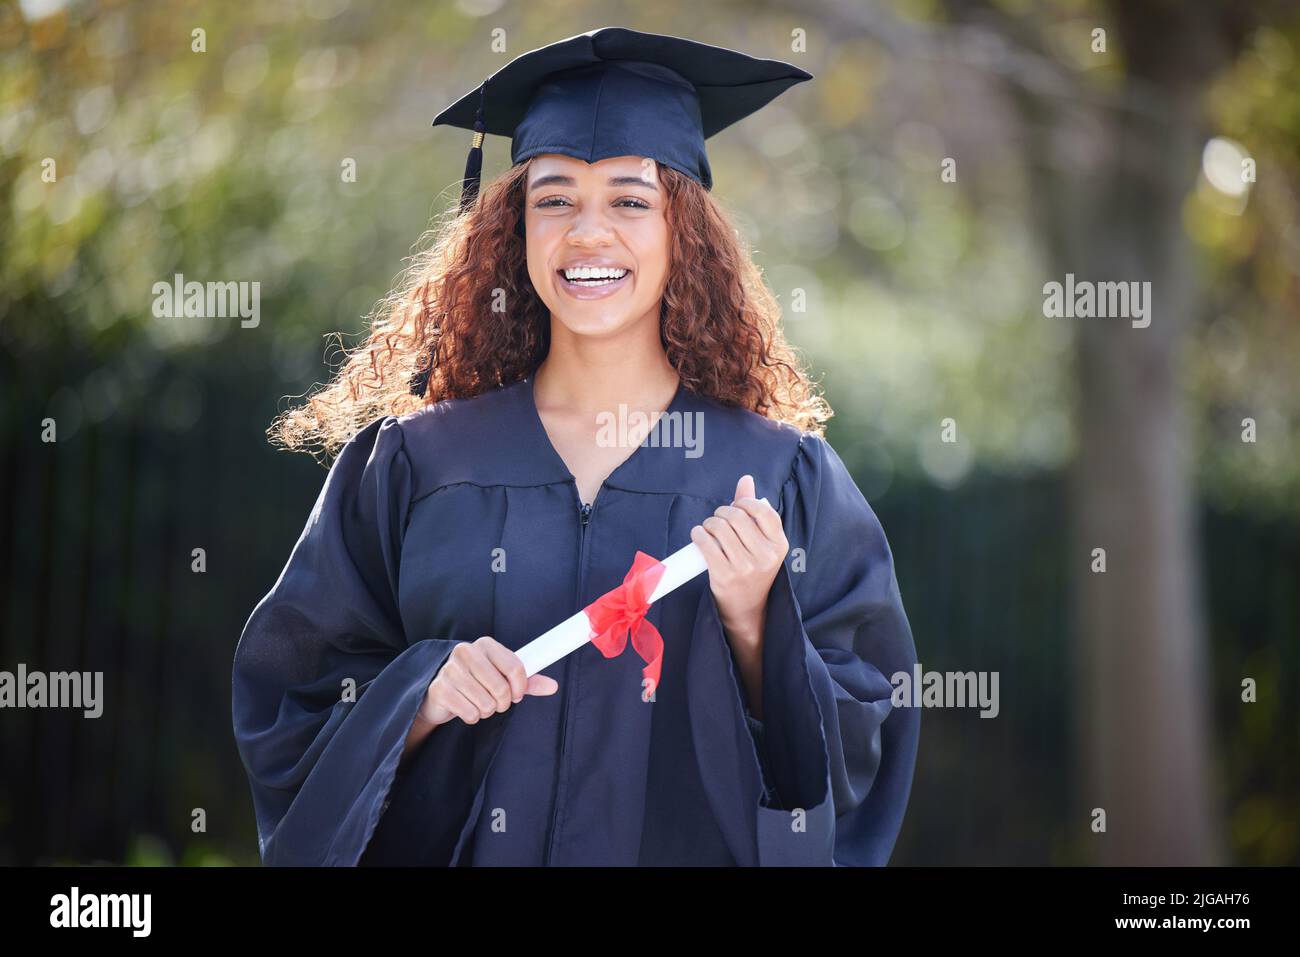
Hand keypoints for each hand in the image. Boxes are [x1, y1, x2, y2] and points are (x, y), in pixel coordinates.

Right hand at [419, 636, 557, 727]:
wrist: (441, 692)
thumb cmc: (477, 682)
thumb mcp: (503, 677)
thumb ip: (527, 681)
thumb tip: (553, 686)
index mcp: (485, 644)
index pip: (516, 667)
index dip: (521, 687)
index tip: (517, 694)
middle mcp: (466, 651)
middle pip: (502, 688)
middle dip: (503, 702)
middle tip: (496, 702)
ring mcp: (450, 669)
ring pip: (486, 703)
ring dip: (486, 710)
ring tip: (479, 703)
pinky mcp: (440, 689)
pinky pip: (470, 713)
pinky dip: (472, 717)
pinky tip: (465, 708)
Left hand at [690, 474, 788, 643]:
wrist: (745, 608)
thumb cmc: (752, 567)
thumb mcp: (761, 542)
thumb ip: (754, 510)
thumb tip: (746, 479)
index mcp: (779, 544)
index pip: (763, 511)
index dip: (744, 503)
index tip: (735, 507)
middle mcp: (766, 556)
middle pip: (736, 517)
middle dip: (721, 513)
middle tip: (716, 520)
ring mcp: (746, 567)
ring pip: (719, 528)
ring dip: (708, 524)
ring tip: (707, 529)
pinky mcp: (725, 576)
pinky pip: (706, 544)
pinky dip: (698, 535)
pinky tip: (698, 535)